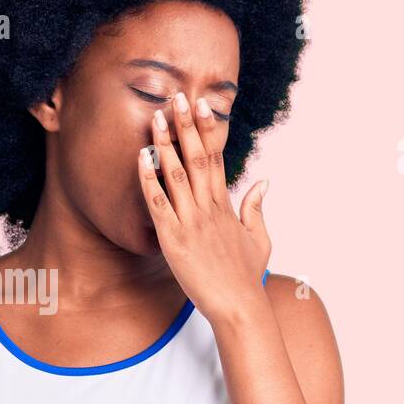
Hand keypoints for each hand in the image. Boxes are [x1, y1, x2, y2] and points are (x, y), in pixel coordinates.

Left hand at [138, 90, 271, 324]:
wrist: (238, 306)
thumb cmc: (245, 276)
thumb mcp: (259, 239)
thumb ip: (256, 208)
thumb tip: (263, 182)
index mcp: (226, 205)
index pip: (215, 158)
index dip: (207, 130)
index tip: (202, 106)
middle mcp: (208, 208)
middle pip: (196, 157)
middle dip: (186, 126)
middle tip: (177, 97)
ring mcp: (190, 222)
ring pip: (176, 174)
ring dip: (165, 143)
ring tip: (156, 117)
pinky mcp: (173, 238)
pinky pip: (157, 203)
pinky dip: (148, 179)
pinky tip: (140, 158)